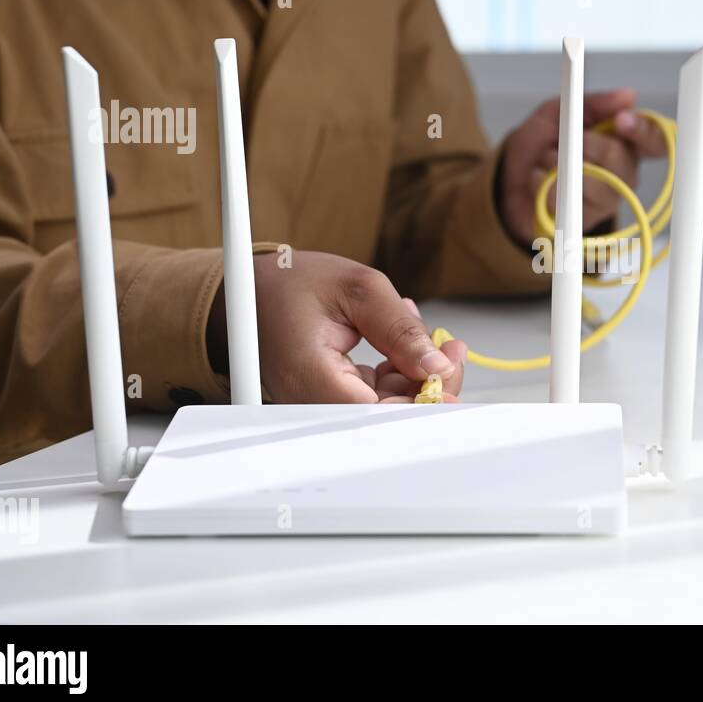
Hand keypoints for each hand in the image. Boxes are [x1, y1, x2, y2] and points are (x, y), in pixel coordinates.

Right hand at [207, 251, 466, 403]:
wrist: (251, 288)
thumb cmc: (288, 284)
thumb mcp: (356, 288)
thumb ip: (400, 328)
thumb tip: (436, 363)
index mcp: (310, 375)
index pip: (374, 415)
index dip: (417, 405)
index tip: (447, 382)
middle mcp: (312, 401)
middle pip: (385, 417)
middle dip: (428, 385)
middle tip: (452, 350)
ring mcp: (322, 403)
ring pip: (386, 408)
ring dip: (416, 376)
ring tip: (427, 335)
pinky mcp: (332, 398)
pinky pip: (375, 399)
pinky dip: (398, 374)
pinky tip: (402, 344)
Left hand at [498, 88, 667, 244]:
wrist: (509, 178)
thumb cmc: (541, 144)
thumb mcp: (559, 112)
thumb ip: (592, 104)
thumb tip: (628, 96)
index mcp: (625, 144)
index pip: (655, 141)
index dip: (644, 131)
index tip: (621, 119)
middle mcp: (623, 175)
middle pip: (618, 158)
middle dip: (583, 143)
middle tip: (564, 139)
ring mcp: (606, 201)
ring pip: (592, 181)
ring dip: (558, 163)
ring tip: (545, 159)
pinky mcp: (583, 222)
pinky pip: (567, 201)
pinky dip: (544, 184)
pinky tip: (538, 180)